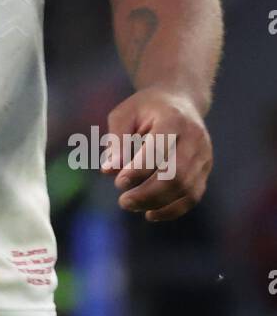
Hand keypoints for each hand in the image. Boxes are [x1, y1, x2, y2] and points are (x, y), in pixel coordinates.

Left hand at [100, 86, 212, 222]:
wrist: (180, 101)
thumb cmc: (146, 108)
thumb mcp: (124, 114)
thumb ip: (117, 141)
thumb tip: (109, 170)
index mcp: (173, 119)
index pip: (158, 151)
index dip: (138, 171)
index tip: (118, 182)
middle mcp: (194, 138)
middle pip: (176, 175)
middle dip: (148, 193)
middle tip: (123, 202)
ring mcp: (204, 155)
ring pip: (186, 189)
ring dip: (157, 204)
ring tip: (132, 206)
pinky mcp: (206, 169)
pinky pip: (193, 196)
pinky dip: (172, 210)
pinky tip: (150, 214)